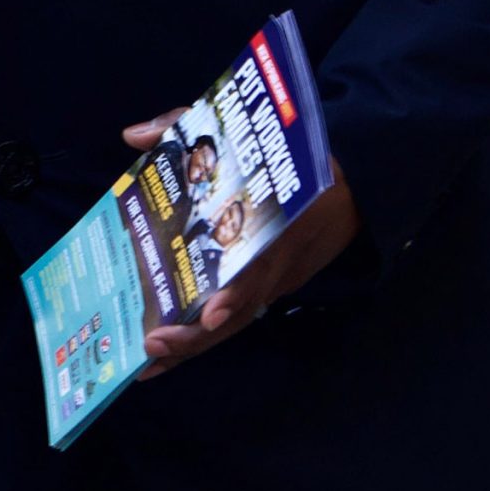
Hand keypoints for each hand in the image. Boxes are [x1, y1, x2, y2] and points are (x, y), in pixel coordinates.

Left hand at [118, 110, 360, 381]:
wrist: (356, 185)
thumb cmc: (292, 160)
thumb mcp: (242, 133)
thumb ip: (185, 127)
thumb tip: (133, 136)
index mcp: (279, 227)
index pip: (260, 267)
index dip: (236, 295)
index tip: (210, 317)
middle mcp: (276, 265)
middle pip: (239, 312)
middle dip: (197, 336)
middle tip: (152, 348)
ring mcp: (275, 281)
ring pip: (236, 323)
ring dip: (195, 345)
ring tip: (150, 363)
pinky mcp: (270, 287)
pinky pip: (237, 316)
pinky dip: (205, 333)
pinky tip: (171, 349)